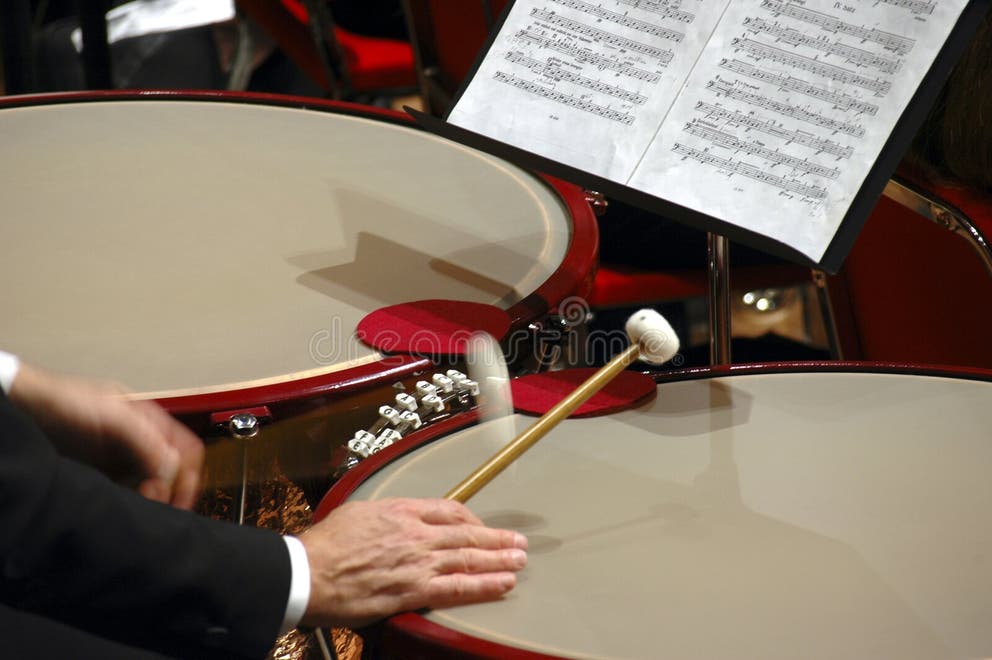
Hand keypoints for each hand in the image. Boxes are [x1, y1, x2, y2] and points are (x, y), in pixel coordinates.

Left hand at [9, 363, 203, 508]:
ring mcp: (118, 458)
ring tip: (141, 506)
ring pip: (150, 484)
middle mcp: (138, 440)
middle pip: (171, 470)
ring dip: (152, 498)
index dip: (191, 472)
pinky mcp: (100, 474)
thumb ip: (146, 440)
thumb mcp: (113, 415)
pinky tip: (124, 506)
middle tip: (161, 506)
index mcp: (149, 421)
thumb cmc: (64, 401)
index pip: (186, 449)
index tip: (184, 496)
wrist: (23, 407)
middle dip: (172, 490)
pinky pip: (125, 492)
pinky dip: (131, 501)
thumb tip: (172, 468)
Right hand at [298, 498, 527, 627]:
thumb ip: (385, 516)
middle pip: (467, 534)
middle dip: (496, 538)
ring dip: (500, 559)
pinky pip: (458, 587)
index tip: (482, 525)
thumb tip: (395, 521)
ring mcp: (418, 562)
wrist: (307, 571)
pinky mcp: (413, 590)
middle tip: (519, 542)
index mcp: (402, 511)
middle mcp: (416, 534)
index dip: (472, 519)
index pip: (449, 509)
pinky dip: (484, 584)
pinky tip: (503, 583)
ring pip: (469, 558)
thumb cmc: (325, 545)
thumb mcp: (358, 513)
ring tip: (520, 560)